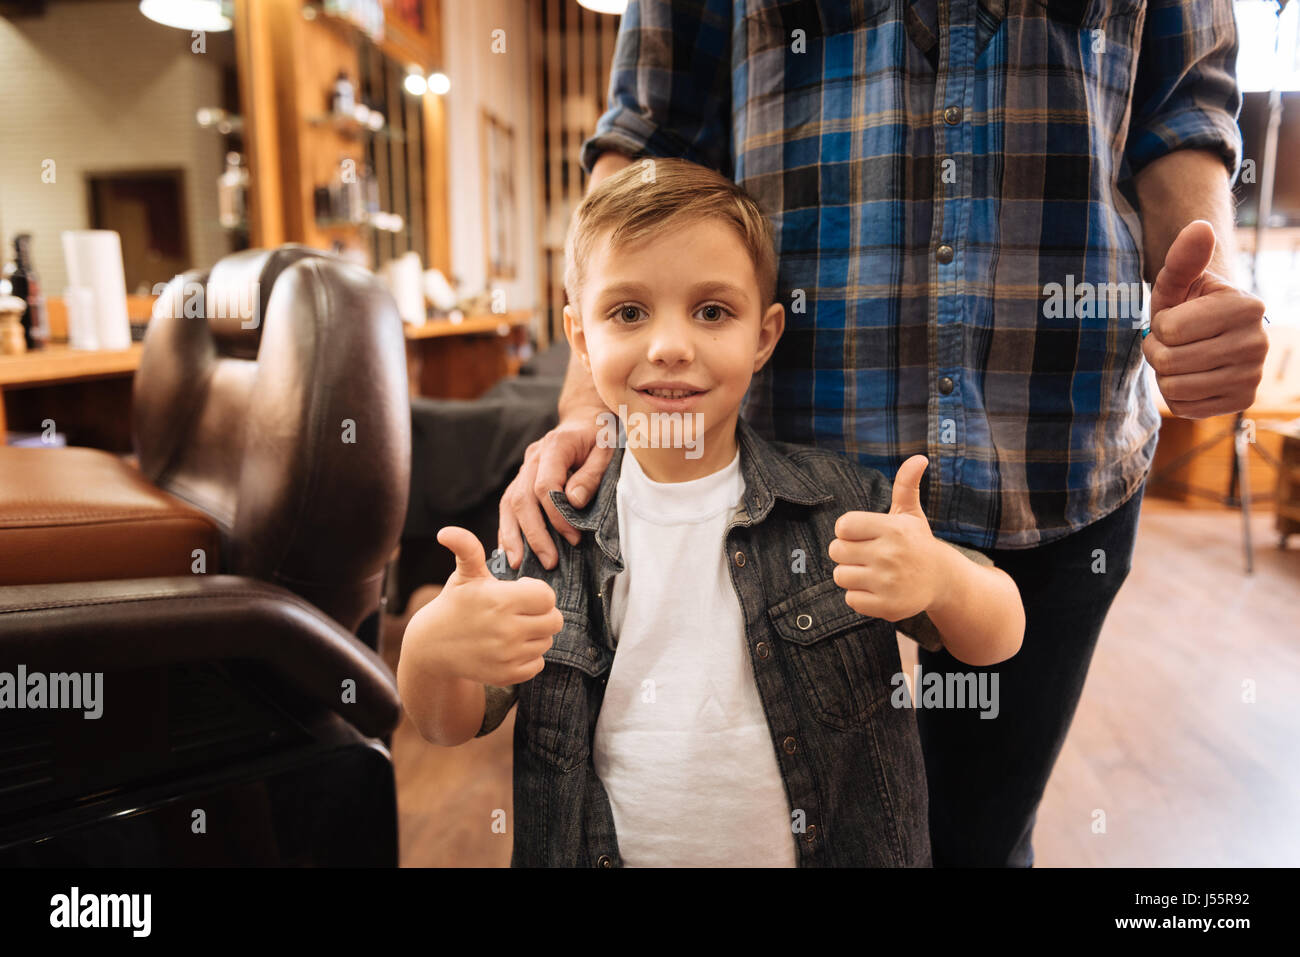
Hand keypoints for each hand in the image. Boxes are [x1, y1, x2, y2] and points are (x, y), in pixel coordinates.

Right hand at [405, 526, 562, 686]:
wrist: (432, 646)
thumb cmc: (455, 603)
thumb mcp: (464, 574)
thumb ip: (466, 548)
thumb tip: (445, 531)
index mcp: (501, 601)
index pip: (548, 597)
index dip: (538, 592)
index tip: (522, 591)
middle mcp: (507, 630)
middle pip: (554, 621)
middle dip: (542, 613)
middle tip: (521, 610)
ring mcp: (507, 656)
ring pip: (546, 642)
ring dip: (536, 634)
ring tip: (513, 627)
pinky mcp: (506, 675)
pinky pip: (538, 664)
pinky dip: (528, 656)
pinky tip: (510, 646)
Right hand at [498, 410, 613, 569]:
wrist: (587, 420)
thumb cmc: (601, 437)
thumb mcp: (606, 452)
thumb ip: (590, 476)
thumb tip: (573, 502)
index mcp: (555, 446)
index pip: (545, 486)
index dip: (557, 515)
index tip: (574, 537)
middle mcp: (533, 456)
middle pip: (522, 498)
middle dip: (534, 534)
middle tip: (549, 561)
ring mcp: (524, 468)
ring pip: (509, 503)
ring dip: (513, 536)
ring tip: (518, 563)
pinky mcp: (522, 479)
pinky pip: (508, 505)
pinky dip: (507, 529)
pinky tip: (508, 551)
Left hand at [827, 456, 948, 621]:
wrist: (942, 581)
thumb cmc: (917, 543)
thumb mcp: (911, 514)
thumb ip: (906, 485)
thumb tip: (919, 458)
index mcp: (892, 529)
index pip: (842, 526)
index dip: (847, 531)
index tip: (862, 535)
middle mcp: (890, 555)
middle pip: (835, 551)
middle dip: (846, 553)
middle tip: (865, 554)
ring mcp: (888, 582)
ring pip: (840, 576)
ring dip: (851, 575)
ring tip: (871, 572)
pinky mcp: (886, 606)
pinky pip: (851, 599)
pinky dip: (859, 596)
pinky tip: (877, 589)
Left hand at [1144, 220, 1267, 418]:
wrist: (1210, 333)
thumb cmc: (1188, 303)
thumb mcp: (1180, 281)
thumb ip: (1184, 257)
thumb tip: (1200, 227)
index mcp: (1246, 306)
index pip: (1169, 330)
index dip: (1158, 326)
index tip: (1174, 318)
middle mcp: (1257, 342)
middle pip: (1169, 361)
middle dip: (1157, 351)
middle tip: (1172, 342)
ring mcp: (1252, 375)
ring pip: (1174, 388)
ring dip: (1165, 374)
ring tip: (1181, 357)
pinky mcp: (1241, 402)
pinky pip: (1185, 408)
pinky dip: (1177, 395)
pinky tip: (1192, 377)